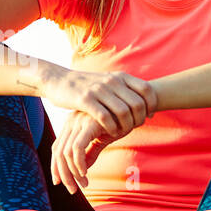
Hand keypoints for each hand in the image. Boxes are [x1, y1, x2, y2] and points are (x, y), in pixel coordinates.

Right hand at [40, 67, 158, 135]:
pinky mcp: (85, 100)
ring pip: (123, 112)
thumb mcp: (109, 81)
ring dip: (126, 126)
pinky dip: (111, 128)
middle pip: (137, 104)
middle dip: (139, 120)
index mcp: (120, 76)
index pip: (147, 90)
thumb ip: (127, 91)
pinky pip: (105, 117)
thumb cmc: (87, 85)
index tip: (148, 116)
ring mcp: (98, 90)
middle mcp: (112, 81)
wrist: (59, 80)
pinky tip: (109, 133)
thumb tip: (147, 106)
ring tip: (122, 132)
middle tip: (134, 127)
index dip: (152, 105)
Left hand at [50, 110, 121, 194]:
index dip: (55, 167)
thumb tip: (83, 170)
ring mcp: (79, 121)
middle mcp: (72, 122)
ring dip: (72, 173)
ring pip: (66, 153)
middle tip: (74, 190)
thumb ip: (91, 152)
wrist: (134, 106)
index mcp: (72, 124)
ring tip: (83, 184)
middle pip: (58, 152)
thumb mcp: (101, 139)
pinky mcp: (89, 124)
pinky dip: (79, 163)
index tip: (59, 183)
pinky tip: (85, 173)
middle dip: (63, 174)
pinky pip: (77, 148)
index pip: (57, 148)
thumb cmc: (119, 121)